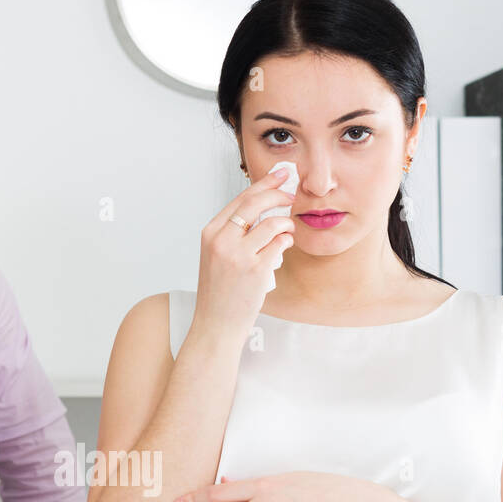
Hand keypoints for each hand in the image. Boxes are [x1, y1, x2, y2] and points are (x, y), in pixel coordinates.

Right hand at [193, 166, 296, 335]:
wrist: (215, 325)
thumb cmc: (219, 293)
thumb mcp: (216, 257)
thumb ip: (233, 233)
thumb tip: (262, 210)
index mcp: (210, 233)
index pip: (240, 199)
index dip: (263, 184)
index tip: (280, 176)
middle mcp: (221, 240)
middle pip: (255, 203)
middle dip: (278, 194)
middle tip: (291, 196)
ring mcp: (238, 255)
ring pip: (272, 223)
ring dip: (286, 224)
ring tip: (287, 232)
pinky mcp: (256, 270)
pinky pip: (280, 243)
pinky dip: (286, 241)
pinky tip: (285, 246)